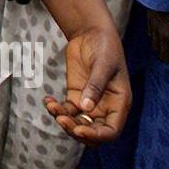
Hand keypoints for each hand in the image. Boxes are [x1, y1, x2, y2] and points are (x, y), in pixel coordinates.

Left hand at [44, 25, 130, 142]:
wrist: (91, 33)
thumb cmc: (104, 47)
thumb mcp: (102, 65)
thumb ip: (95, 86)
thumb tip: (86, 108)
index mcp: (119, 104)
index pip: (111, 130)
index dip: (97, 135)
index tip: (79, 129)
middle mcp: (106, 107)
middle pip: (93, 132)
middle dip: (77, 130)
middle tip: (61, 119)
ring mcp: (90, 103)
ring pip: (77, 123)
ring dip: (64, 120)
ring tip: (52, 107)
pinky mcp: (76, 96)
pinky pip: (66, 111)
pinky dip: (56, 109)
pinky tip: (48, 101)